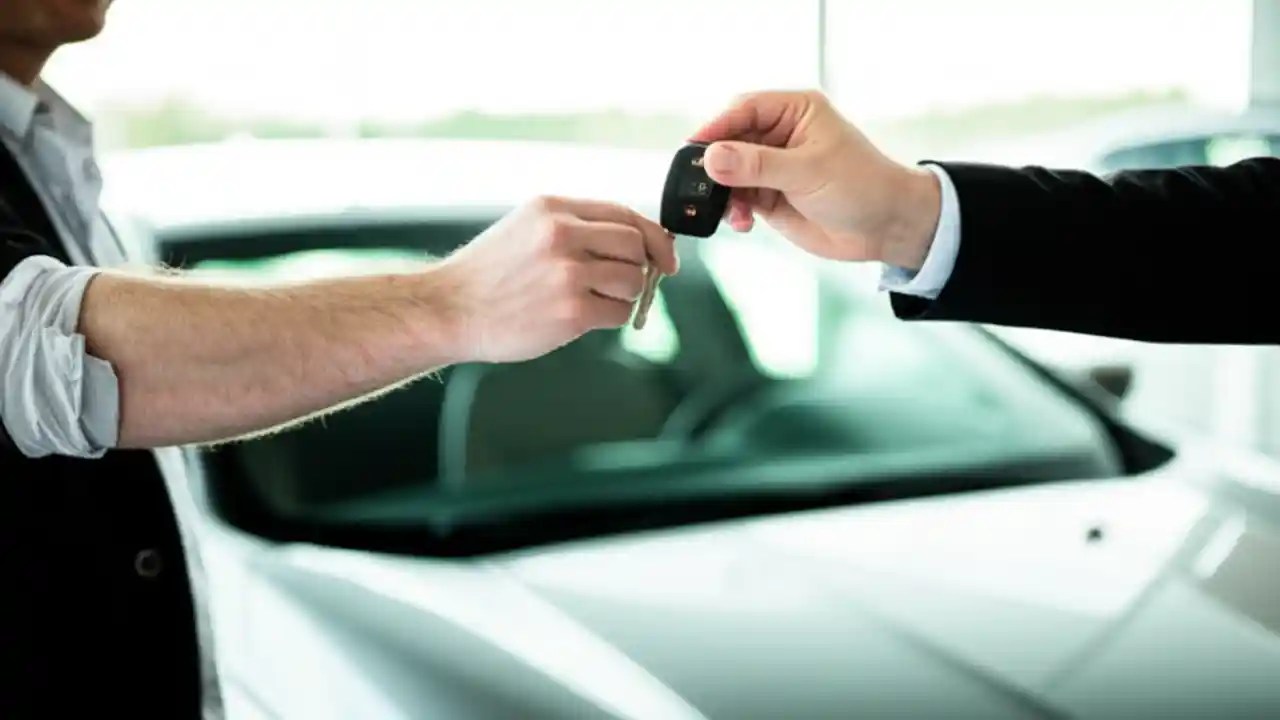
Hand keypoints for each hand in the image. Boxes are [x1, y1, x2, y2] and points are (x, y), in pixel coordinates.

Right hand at [439, 196, 677, 362]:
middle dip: (640, 267)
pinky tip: (585, 319)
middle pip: (635, 244)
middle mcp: (561, 234)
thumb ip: (575, 227)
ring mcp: (567, 273)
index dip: (652, 236)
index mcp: (552, 208)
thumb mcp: (526, 228)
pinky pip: (620, 312)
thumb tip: (637, 242)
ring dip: (625, 295)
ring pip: (633, 279)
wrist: (449, 310)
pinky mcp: (571, 311)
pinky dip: (613, 317)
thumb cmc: (489, 275)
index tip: (663, 256)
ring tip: (595, 302)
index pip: (624, 213)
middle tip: (623, 284)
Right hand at [690, 90, 940, 269]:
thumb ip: (758, 165)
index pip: (744, 109)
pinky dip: (733, 210)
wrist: (885, 227)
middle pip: (730, 141)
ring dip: (723, 193)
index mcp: (795, 111)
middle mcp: (780, 135)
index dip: (717, 127)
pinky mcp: (770, 196)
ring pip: (729, 173)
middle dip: (715, 165)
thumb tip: (713, 158)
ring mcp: (773, 167)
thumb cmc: (862, 186)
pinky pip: (737, 198)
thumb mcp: (808, 171)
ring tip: (731, 211)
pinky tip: (742, 222)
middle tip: (701, 185)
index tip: (694, 148)